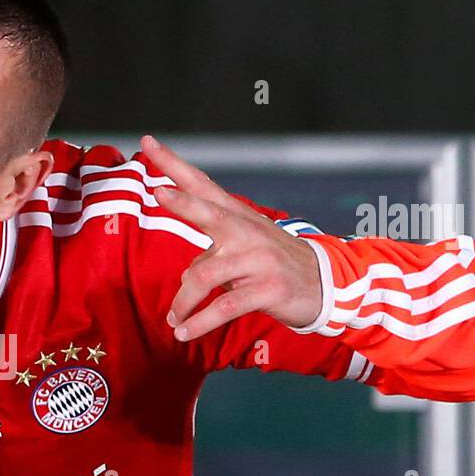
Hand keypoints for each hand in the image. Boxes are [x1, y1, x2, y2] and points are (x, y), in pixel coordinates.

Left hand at [140, 135, 322, 340]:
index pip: (202, 185)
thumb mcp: (244, 252)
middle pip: (209, 212)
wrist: (327, 286)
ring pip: (206, 276)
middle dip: (183, 202)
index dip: (174, 165)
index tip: (148, 143)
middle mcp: (247, 232)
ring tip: (174, 319)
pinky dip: (200, 322)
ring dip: (183, 302)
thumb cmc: (274, 266)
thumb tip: (189, 277)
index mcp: (237, 217)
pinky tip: (184, 333)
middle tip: (157, 192)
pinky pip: (225, 306)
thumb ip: (212, 257)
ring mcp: (259, 259)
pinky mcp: (268, 289)